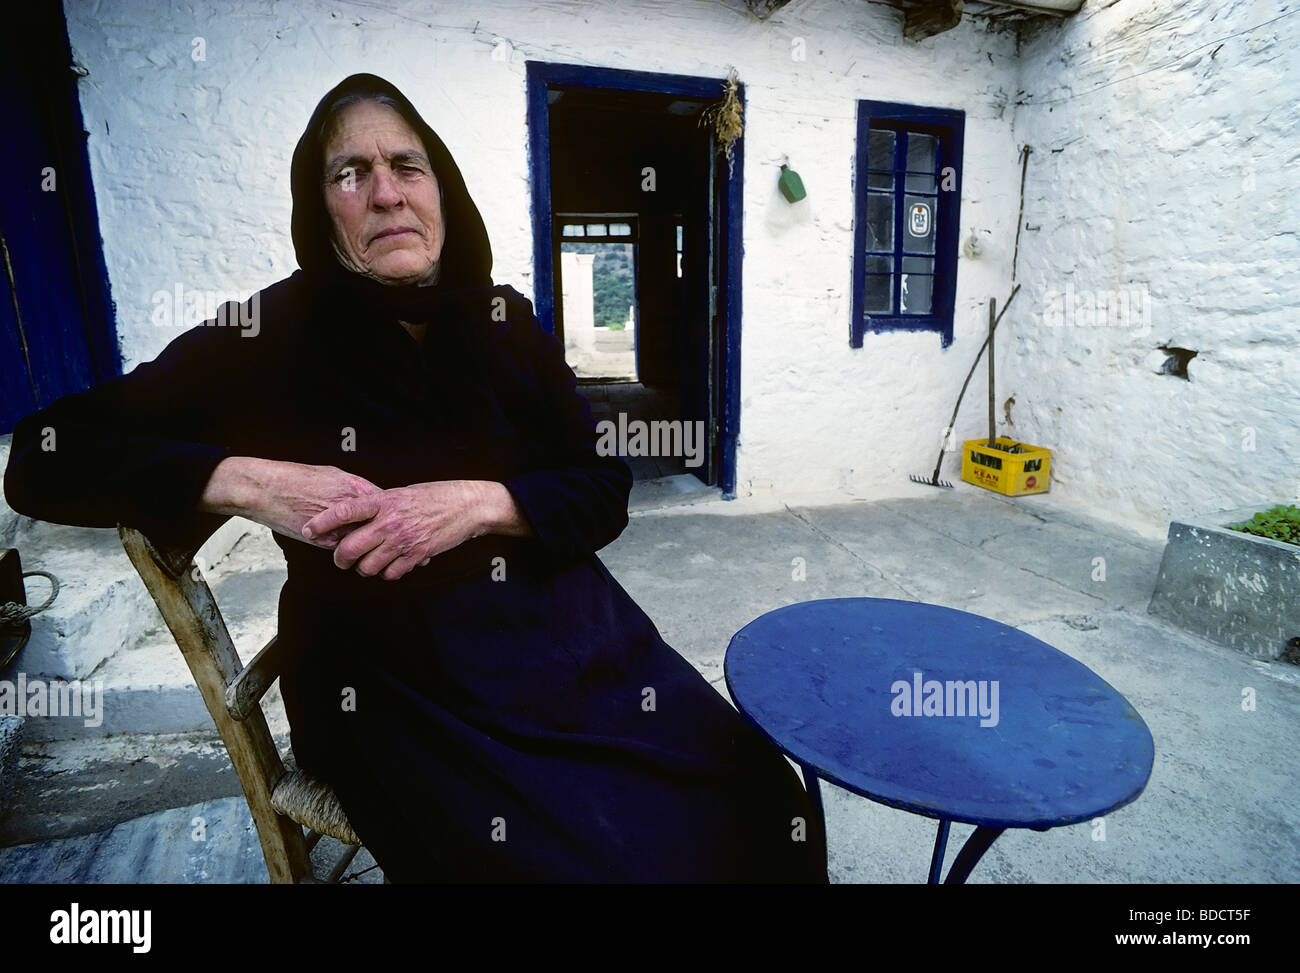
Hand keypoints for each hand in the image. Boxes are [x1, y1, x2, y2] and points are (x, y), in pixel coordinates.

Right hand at [199, 457, 382, 549]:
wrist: (264, 491)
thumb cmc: (294, 479)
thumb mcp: (330, 474)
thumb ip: (353, 487)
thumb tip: (369, 496)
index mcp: (352, 487)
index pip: (384, 503)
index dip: (390, 511)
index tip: (393, 516)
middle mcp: (348, 506)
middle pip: (379, 523)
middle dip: (384, 530)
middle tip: (388, 534)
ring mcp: (336, 524)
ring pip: (362, 538)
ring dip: (367, 542)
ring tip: (372, 544)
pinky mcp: (323, 540)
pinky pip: (343, 547)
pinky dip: (348, 547)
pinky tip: (349, 547)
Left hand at [301, 479, 531, 580]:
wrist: (466, 505)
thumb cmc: (434, 496)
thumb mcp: (401, 493)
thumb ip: (379, 505)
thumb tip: (355, 517)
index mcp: (384, 501)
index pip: (344, 511)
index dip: (322, 522)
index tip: (308, 530)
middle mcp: (390, 521)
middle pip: (350, 547)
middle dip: (340, 558)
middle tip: (341, 559)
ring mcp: (403, 540)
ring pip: (368, 566)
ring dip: (364, 568)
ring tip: (368, 563)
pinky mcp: (417, 554)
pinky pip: (391, 573)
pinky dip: (387, 573)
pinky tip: (391, 565)